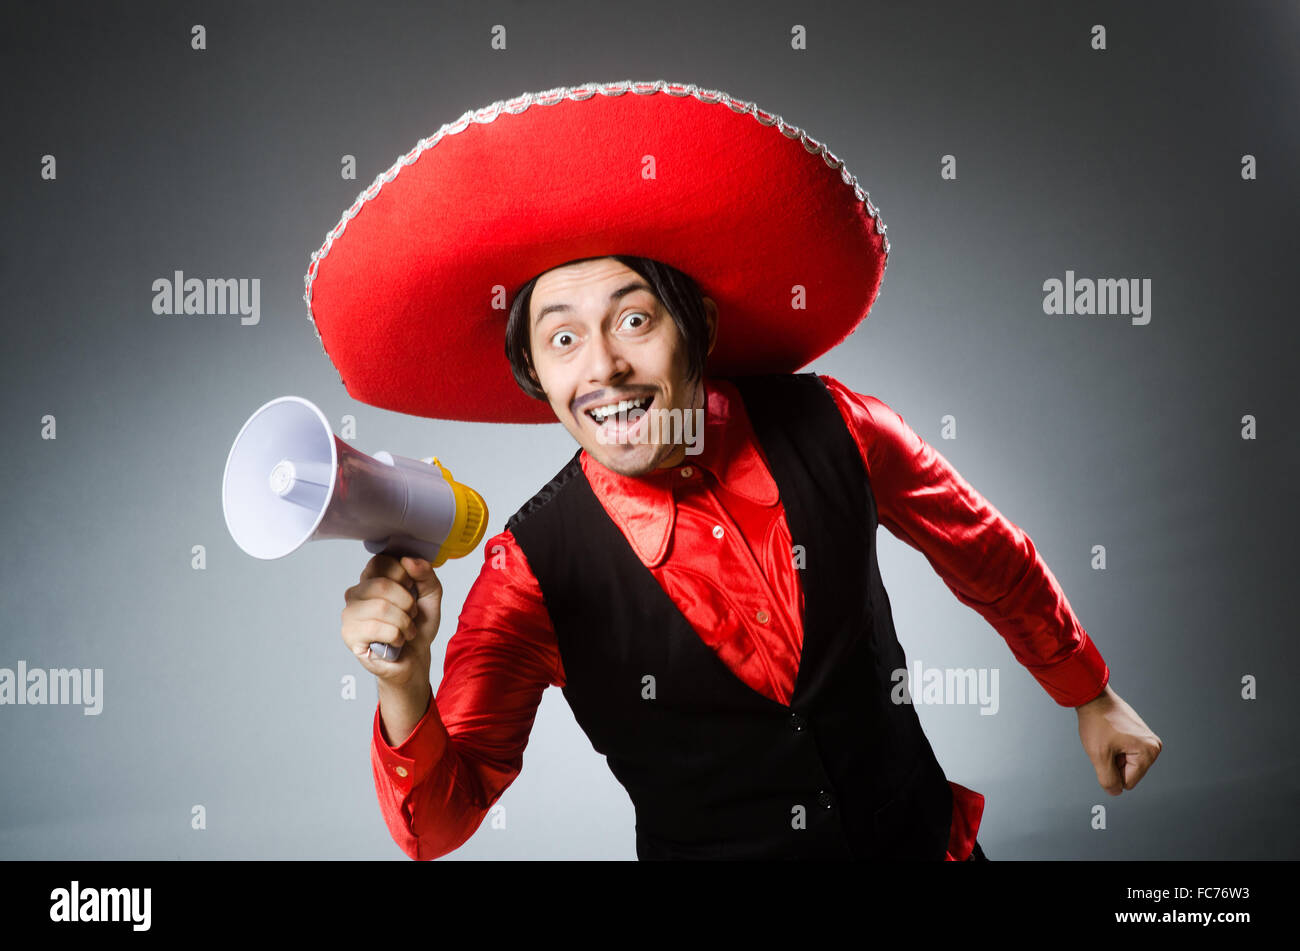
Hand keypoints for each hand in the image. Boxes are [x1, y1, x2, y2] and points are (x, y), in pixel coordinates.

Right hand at [341, 553, 443, 689]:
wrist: (415, 658)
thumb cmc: (417, 626)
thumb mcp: (430, 595)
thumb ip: (425, 574)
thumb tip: (408, 560)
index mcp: (373, 577)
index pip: (382, 561)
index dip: (405, 576)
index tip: (412, 590)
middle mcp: (357, 592)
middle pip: (383, 585)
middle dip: (407, 603)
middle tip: (411, 614)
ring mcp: (350, 613)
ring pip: (381, 607)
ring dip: (404, 622)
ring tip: (406, 630)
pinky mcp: (350, 634)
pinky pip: (378, 629)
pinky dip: (397, 636)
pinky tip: (397, 642)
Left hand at [1075, 684, 1161, 794]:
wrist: (1093, 698)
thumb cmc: (1097, 721)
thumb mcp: (1099, 756)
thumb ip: (1108, 780)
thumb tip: (1115, 791)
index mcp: (1149, 752)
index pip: (1128, 782)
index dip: (1112, 770)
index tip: (1108, 750)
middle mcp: (1153, 746)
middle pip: (1129, 774)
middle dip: (1114, 762)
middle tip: (1107, 743)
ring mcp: (1148, 740)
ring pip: (1127, 764)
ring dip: (1114, 755)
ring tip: (1109, 738)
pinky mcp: (1140, 736)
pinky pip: (1126, 753)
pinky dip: (1115, 747)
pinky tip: (1111, 734)